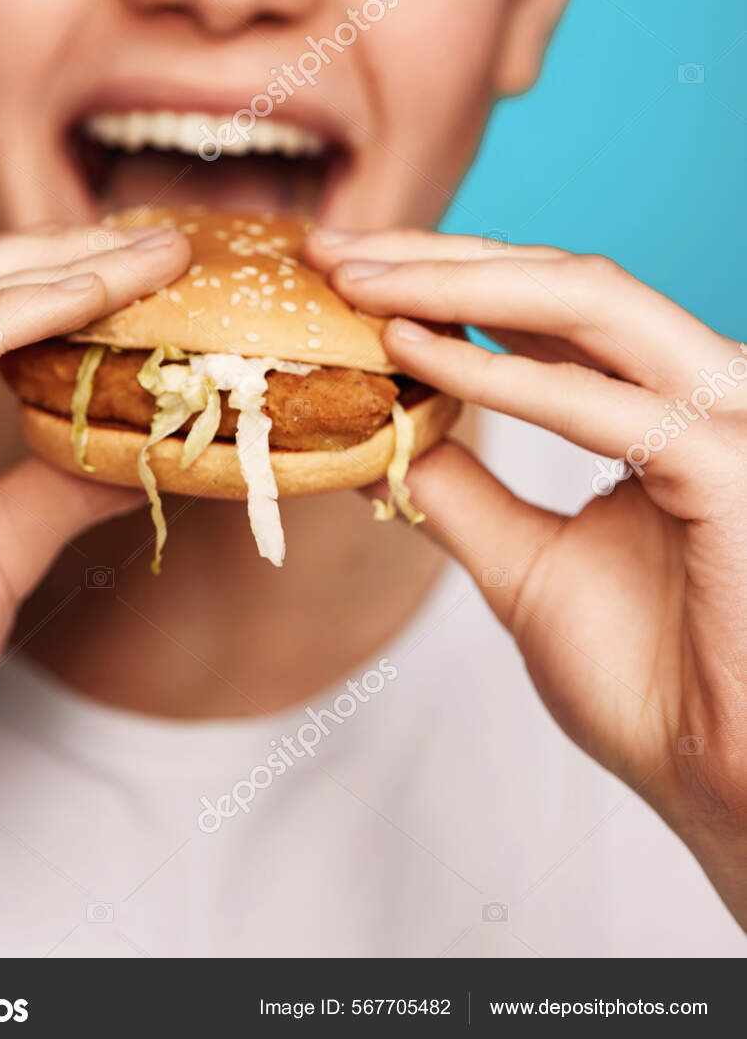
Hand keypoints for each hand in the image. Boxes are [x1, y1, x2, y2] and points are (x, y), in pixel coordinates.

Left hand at [307, 227, 746, 927]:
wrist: (721, 789)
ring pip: (587, 299)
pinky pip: (594, 399)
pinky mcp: (729, 463)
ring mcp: (727, 415)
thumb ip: (466, 488)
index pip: (549, 304)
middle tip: (331, 248)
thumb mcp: (526, 564)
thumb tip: (388, 429)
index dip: (444, 274)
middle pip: (562, 279)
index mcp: (666, 404)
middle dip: (437, 256)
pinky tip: (414, 353)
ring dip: (458, 283)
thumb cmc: (651, 684)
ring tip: (355, 282)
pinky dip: (496, 371)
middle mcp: (705, 389)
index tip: (342, 268)